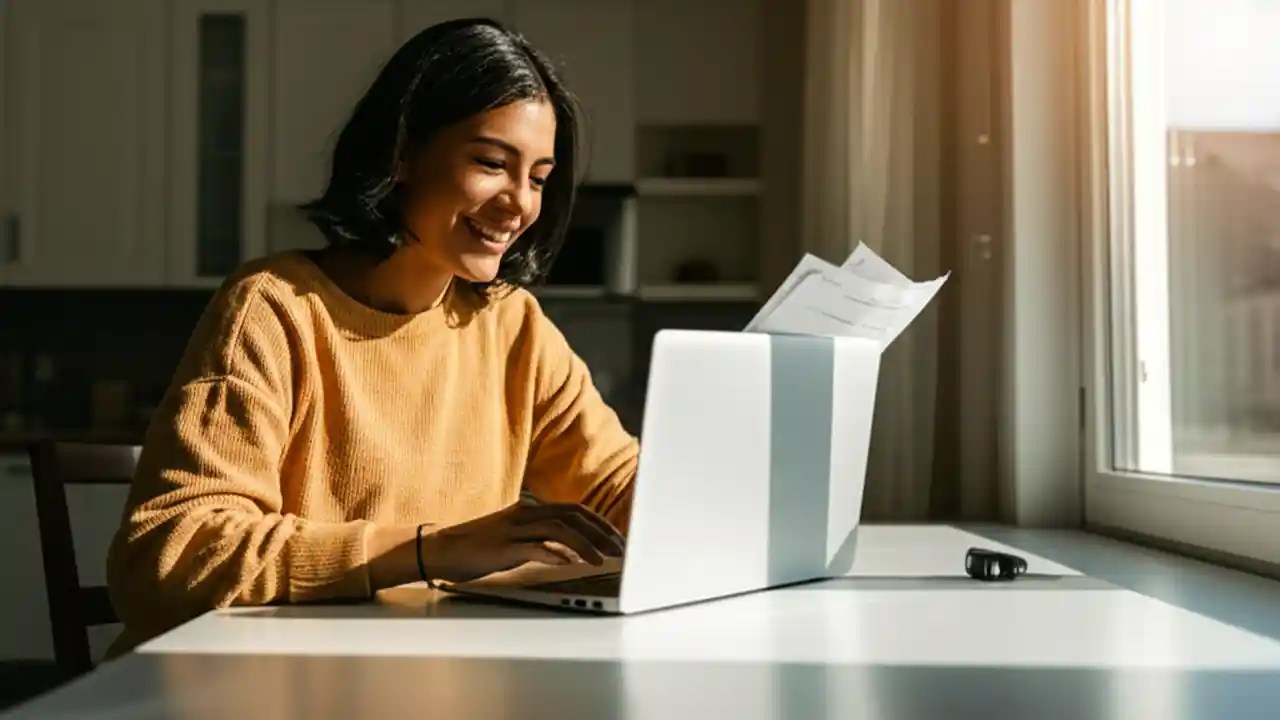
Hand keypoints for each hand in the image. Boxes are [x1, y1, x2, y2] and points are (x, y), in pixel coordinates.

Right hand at [420, 495, 625, 582]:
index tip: (618, 539)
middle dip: (601, 533)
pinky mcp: (503, 547)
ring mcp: (515, 529)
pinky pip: (535, 548)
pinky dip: (556, 554)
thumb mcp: (517, 536)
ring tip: (602, 560)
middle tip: (620, 550)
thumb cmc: (481, 546)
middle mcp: (527, 513)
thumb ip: (543, 537)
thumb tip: (573, 550)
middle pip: (574, 516)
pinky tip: (570, 564)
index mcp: (532, 509)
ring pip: (560, 529)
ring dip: (585, 545)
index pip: (576, 510)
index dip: (600, 524)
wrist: (442, 548)